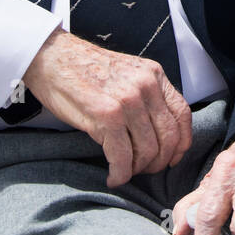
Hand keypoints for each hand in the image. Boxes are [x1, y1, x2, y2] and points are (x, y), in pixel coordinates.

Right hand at [22, 27, 191, 187]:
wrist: (52, 57)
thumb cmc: (85, 69)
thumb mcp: (128, 73)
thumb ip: (146, 95)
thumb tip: (158, 130)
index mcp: (154, 75)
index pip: (182, 114)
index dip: (181, 143)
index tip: (173, 158)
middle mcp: (145, 86)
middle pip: (168, 137)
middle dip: (159, 161)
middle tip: (144, 170)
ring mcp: (127, 101)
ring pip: (147, 150)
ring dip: (137, 169)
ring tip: (124, 171)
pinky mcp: (106, 116)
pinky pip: (122, 157)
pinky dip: (120, 174)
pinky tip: (112, 177)